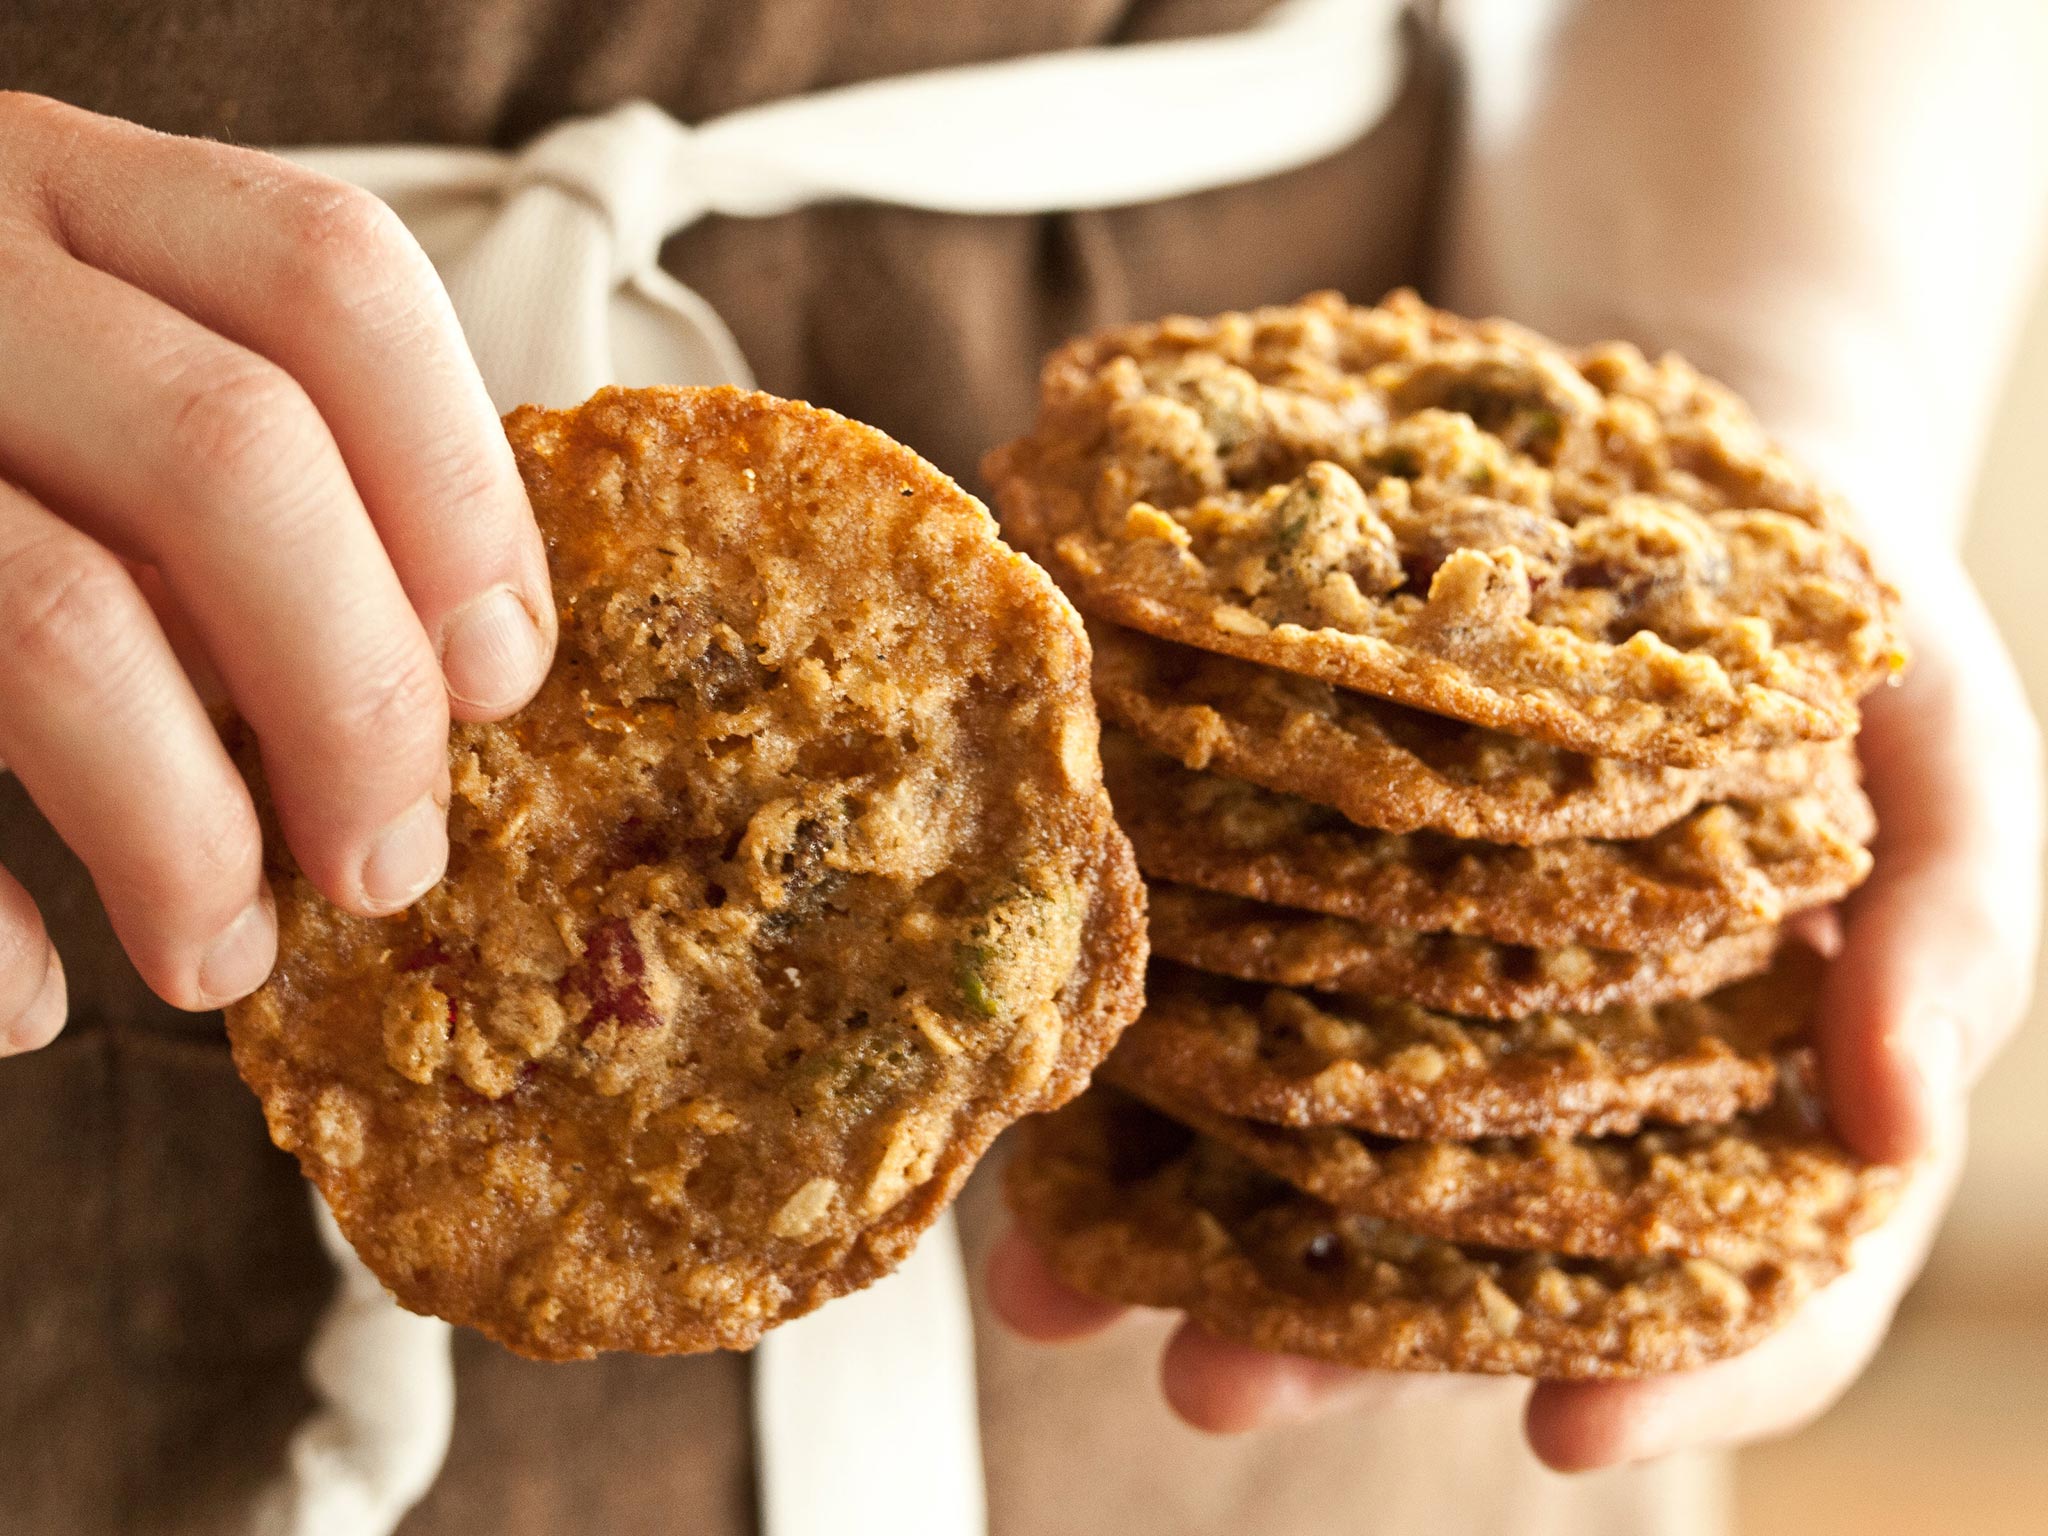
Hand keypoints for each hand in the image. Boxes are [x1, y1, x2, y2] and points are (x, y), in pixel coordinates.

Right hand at [0, 93, 555, 1046]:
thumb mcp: (83, 363)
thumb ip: (240, 459)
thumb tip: (451, 672)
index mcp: (68, 193)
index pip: (334, 286)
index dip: (456, 495)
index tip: (498, 678)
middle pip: (235, 459)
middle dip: (353, 699)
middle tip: (390, 864)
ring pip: (56, 619)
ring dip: (180, 833)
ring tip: (222, 954)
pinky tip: (34, 998)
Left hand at [991, 546, 2040, 1466]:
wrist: (1670, 466)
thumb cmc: (1829, 629)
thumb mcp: (1948, 756)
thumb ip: (1950, 935)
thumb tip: (1893, 1125)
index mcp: (1739, 1092)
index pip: (1734, 1286)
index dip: (1675, 1381)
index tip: (1567, 1438)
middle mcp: (1552, 1078)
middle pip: (1453, 1255)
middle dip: (1323, 1338)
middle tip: (1210, 1388)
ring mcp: (1403, 992)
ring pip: (1287, 1156)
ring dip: (1158, 1235)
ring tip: (1045, 1294)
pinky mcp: (1284, 890)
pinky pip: (1200, 990)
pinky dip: (1111, 1052)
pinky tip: (1025, 1096)